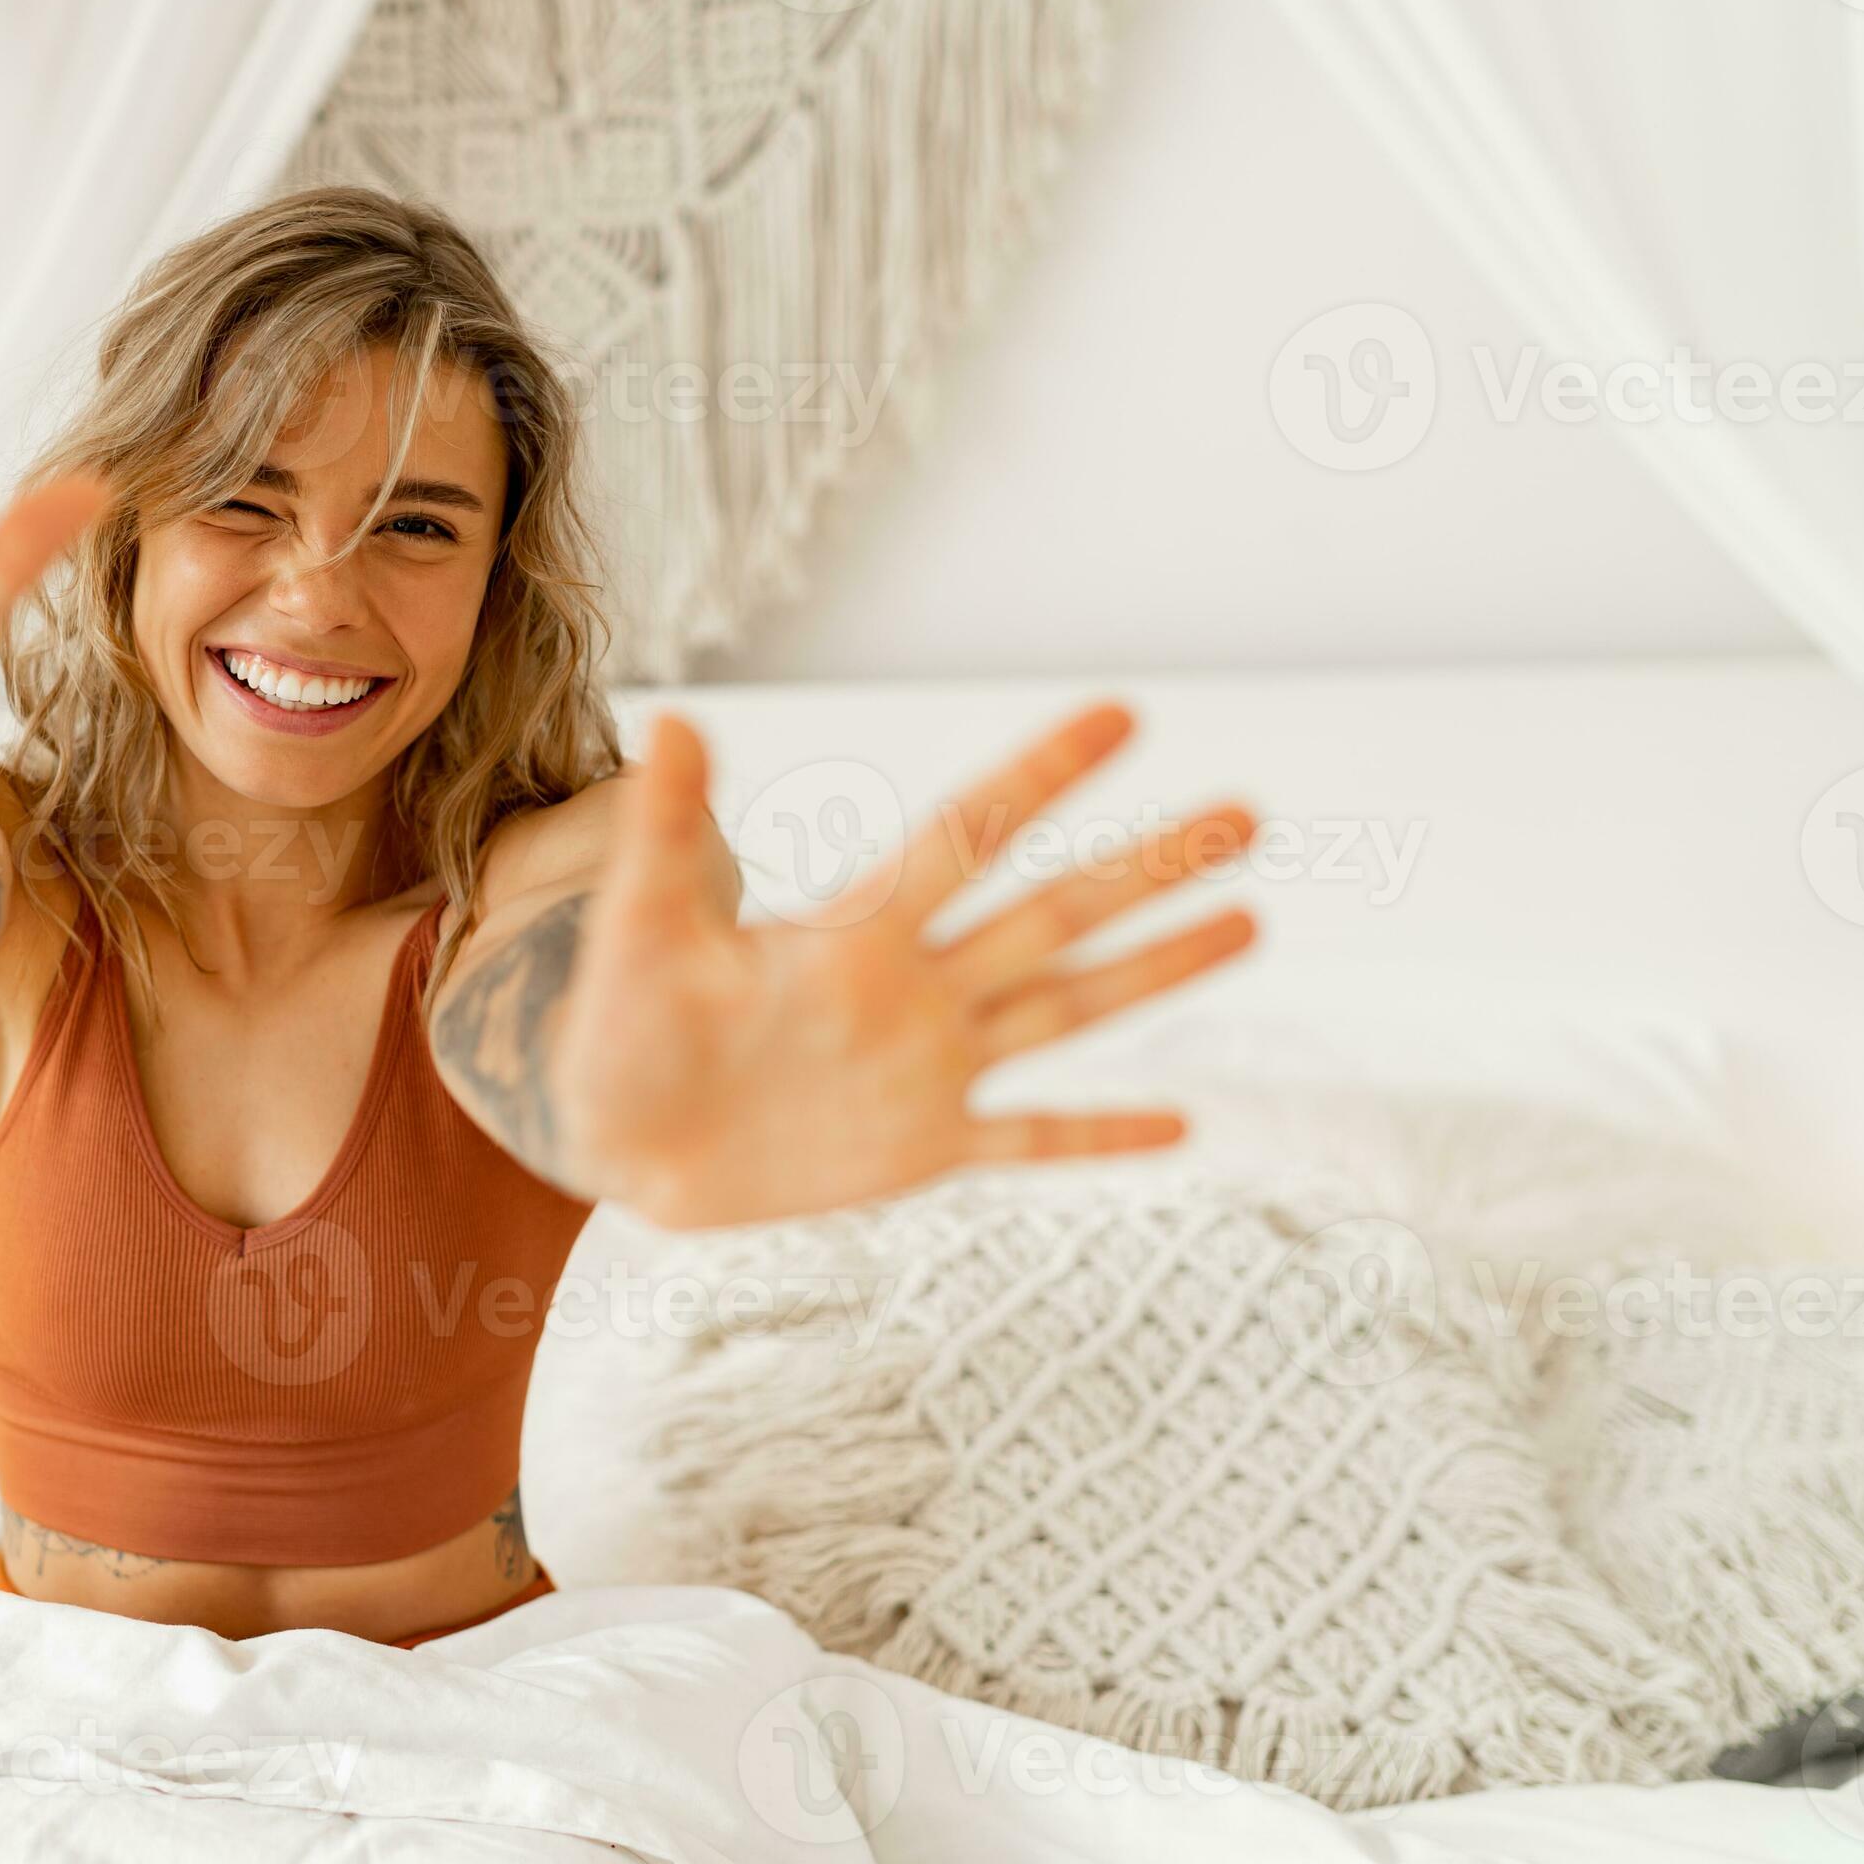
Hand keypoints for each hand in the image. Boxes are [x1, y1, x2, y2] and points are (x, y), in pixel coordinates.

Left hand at [551, 705, 1257, 1229]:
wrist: (615, 1137)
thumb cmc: (621, 1024)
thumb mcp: (638, 929)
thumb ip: (666, 835)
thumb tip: (670, 721)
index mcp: (855, 929)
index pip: (970, 835)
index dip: (1041, 776)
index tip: (1123, 714)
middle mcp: (913, 988)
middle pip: (1051, 915)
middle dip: (1148, 868)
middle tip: (1246, 816)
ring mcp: (928, 1068)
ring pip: (1064, 1009)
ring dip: (1154, 971)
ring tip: (1249, 921)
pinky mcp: (920, 1149)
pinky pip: (1027, 1142)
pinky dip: (1096, 1135)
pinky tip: (1181, 1127)